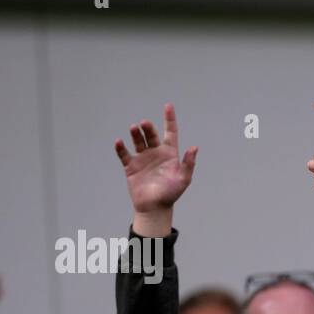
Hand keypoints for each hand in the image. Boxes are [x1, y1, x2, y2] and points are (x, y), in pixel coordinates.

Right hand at [113, 103, 197, 229]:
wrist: (154, 207)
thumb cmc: (171, 194)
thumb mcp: (183, 179)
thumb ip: (188, 163)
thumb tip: (194, 147)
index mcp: (170, 154)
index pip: (170, 132)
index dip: (169, 119)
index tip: (168, 106)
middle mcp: (156, 153)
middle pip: (151, 135)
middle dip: (148, 128)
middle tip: (144, 124)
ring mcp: (142, 158)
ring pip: (138, 141)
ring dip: (135, 134)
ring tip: (134, 128)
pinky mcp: (131, 166)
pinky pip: (124, 154)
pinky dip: (121, 147)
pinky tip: (119, 142)